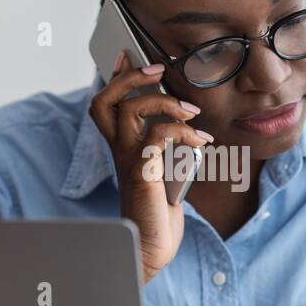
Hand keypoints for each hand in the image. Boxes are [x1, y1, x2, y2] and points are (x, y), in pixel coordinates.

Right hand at [88, 52, 212, 283]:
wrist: (151, 249)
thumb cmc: (159, 211)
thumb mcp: (164, 170)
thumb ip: (166, 146)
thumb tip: (185, 120)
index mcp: (122, 148)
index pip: (105, 104)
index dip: (114, 78)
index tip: (128, 56)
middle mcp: (119, 152)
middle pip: (106, 101)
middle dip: (131, 78)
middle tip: (158, 71)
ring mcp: (129, 162)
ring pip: (130, 111)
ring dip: (164, 103)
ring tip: (191, 112)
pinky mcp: (143, 175)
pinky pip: (156, 137)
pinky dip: (182, 131)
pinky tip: (200, 142)